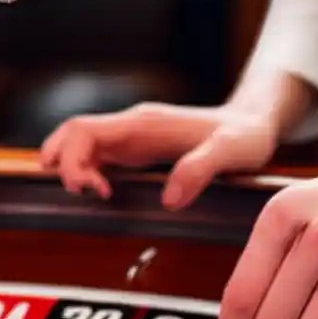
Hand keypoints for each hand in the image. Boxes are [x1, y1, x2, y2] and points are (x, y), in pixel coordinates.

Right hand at [39, 70, 317, 209]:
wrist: (255, 120)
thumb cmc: (245, 134)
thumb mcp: (232, 151)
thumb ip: (200, 169)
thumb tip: (170, 198)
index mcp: (144, 123)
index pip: (85, 131)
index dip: (75, 162)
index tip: (98, 191)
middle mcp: (132, 126)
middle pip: (73, 132)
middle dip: (62, 162)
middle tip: (82, 195)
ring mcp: (133, 135)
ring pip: (81, 142)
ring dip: (71, 166)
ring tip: (90, 195)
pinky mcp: (139, 147)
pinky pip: (99, 153)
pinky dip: (87, 171)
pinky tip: (101, 192)